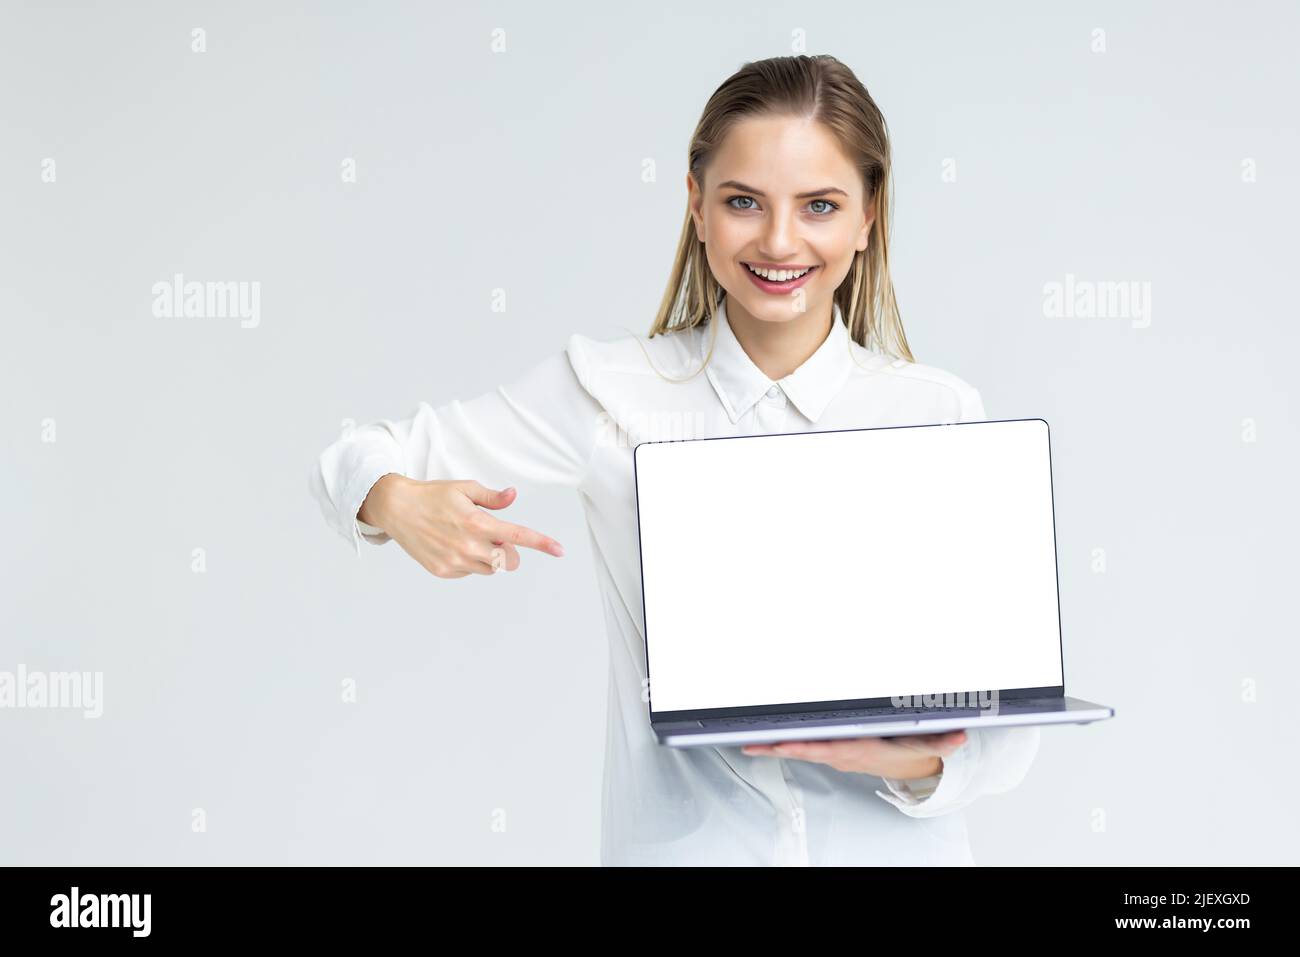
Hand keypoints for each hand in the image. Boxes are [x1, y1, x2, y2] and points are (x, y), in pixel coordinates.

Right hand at [359, 475, 564, 577]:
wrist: (396, 509)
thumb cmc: (432, 496)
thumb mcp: (464, 488)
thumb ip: (492, 497)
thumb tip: (513, 496)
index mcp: (477, 523)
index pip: (517, 536)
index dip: (542, 543)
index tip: (560, 550)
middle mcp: (468, 545)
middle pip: (508, 560)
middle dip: (508, 550)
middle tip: (493, 534)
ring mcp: (455, 561)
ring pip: (490, 568)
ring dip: (490, 557)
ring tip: (468, 537)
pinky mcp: (443, 571)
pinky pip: (470, 572)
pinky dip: (470, 562)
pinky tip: (453, 545)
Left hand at [741, 730, 967, 778]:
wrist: (910, 766)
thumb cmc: (911, 748)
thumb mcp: (927, 743)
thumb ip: (942, 741)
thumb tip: (959, 737)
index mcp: (857, 750)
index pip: (826, 748)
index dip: (804, 746)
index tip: (783, 742)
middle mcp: (841, 754)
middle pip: (804, 750)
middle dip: (778, 747)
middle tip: (751, 743)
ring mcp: (833, 755)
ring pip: (799, 750)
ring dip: (774, 748)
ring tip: (748, 743)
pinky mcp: (830, 752)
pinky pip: (803, 748)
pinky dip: (783, 745)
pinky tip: (765, 741)